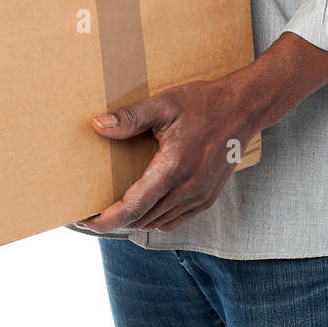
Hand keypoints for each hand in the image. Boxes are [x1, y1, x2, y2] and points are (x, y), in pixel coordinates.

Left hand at [76, 74, 257, 233]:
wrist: (244, 109)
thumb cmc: (204, 103)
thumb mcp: (164, 104)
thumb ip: (130, 117)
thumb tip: (98, 125)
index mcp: (173, 168)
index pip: (132, 208)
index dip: (105, 220)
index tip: (84, 221)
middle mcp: (187, 190)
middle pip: (141, 220)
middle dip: (112, 221)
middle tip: (88, 215)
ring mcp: (199, 197)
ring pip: (157, 223)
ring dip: (133, 221)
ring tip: (111, 212)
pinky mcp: (207, 198)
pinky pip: (175, 220)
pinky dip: (154, 220)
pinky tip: (143, 210)